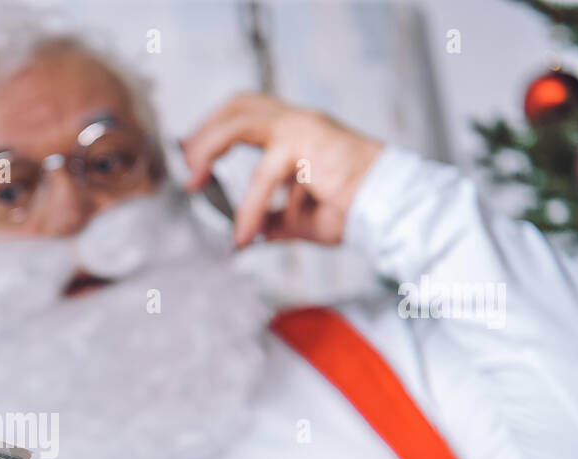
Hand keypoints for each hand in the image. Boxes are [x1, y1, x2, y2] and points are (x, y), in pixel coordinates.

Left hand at [181, 92, 383, 247]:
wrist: (389, 209)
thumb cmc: (352, 210)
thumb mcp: (299, 218)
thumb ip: (271, 221)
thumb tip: (249, 236)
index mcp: (297, 130)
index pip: (246, 111)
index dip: (215, 128)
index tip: (193, 158)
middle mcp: (298, 121)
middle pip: (238, 104)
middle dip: (205, 131)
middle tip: (188, 165)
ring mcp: (302, 127)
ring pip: (239, 121)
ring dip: (209, 149)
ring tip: (195, 182)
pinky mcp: (306, 143)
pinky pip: (263, 174)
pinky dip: (248, 207)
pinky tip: (243, 234)